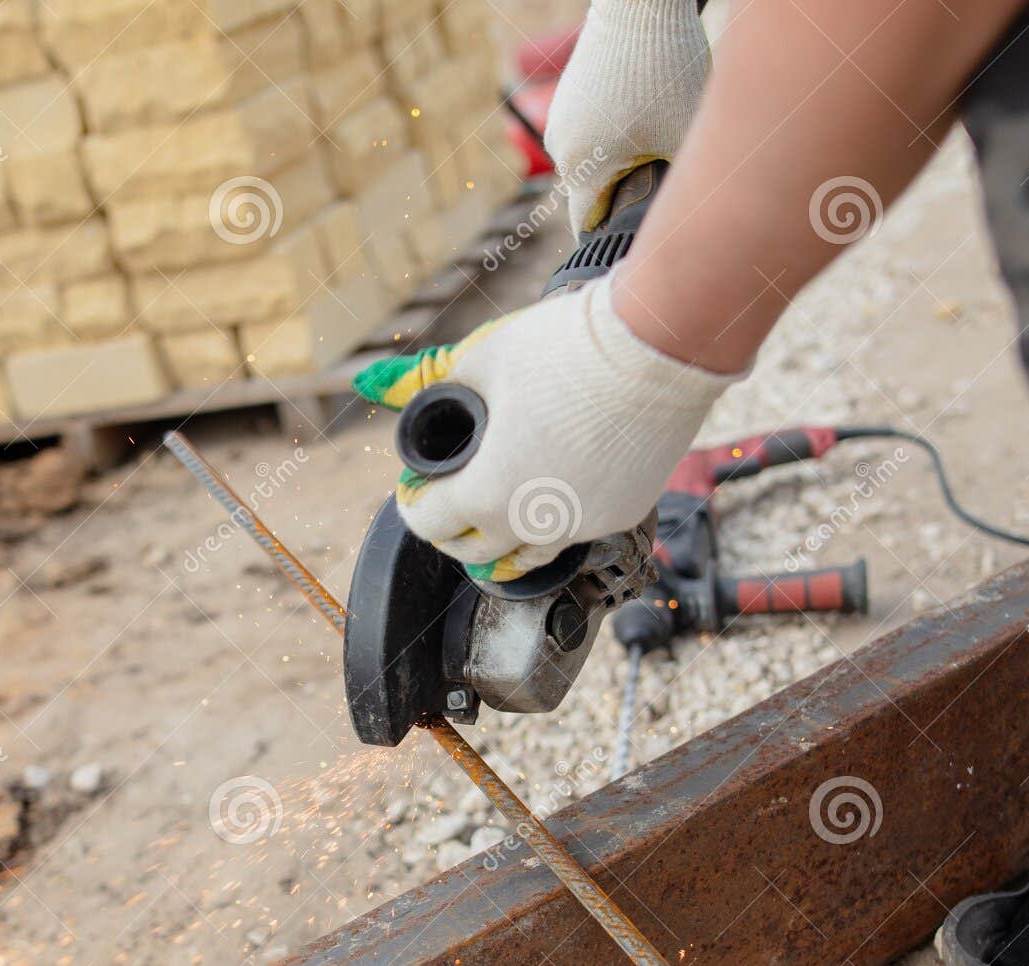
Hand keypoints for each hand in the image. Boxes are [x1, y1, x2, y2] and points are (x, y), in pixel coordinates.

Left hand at [353, 277, 737, 582]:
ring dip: (503, 541)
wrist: (658, 347)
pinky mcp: (622, 514)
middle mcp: (532, 526)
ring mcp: (582, 527)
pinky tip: (549, 492)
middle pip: (476, 553)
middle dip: (453, 530)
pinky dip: (554, 519)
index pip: (429, 525)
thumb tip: (370, 385)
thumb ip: (422, 385)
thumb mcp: (481, 360)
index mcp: (485, 495)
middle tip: (449, 500)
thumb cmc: (564, 350)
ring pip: (529, 555)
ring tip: (495, 511)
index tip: (417, 484)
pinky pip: (576, 531)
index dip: (414, 503)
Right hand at [544, 0, 710, 231]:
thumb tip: (673, 220)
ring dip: (622, 162)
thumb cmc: (664, 70)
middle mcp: (560, 148)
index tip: (637, 242)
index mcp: (580, 170)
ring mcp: (562, 119)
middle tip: (664, 184)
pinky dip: (617, 132)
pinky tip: (647, 113)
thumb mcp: (681, 140)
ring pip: (594, 162)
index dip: (615, 237)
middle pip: (594, 194)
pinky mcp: (570, 95)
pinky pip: (593, 131)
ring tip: (658, 141)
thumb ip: (673, 188)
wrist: (640, 3)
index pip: (588, 227)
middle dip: (625, 194)